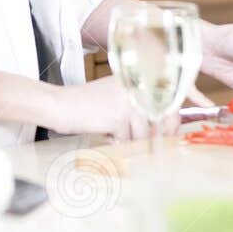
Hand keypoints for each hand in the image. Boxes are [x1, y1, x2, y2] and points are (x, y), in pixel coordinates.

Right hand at [44, 75, 174, 140]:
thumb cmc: (88, 106)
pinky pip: (128, 140)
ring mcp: (130, 102)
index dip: (172, 123)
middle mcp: (139, 88)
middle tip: (152, 150)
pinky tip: (105, 132)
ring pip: (144, 135)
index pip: (169, 102)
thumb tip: (166, 133)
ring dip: (130, 140)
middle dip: (156, 138)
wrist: (60, 105)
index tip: (170, 136)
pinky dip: (117, 142)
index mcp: (140, 81)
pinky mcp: (120, 117)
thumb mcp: (119, 101)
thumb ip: (141, 111)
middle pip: (162, 122)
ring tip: (112, 131)